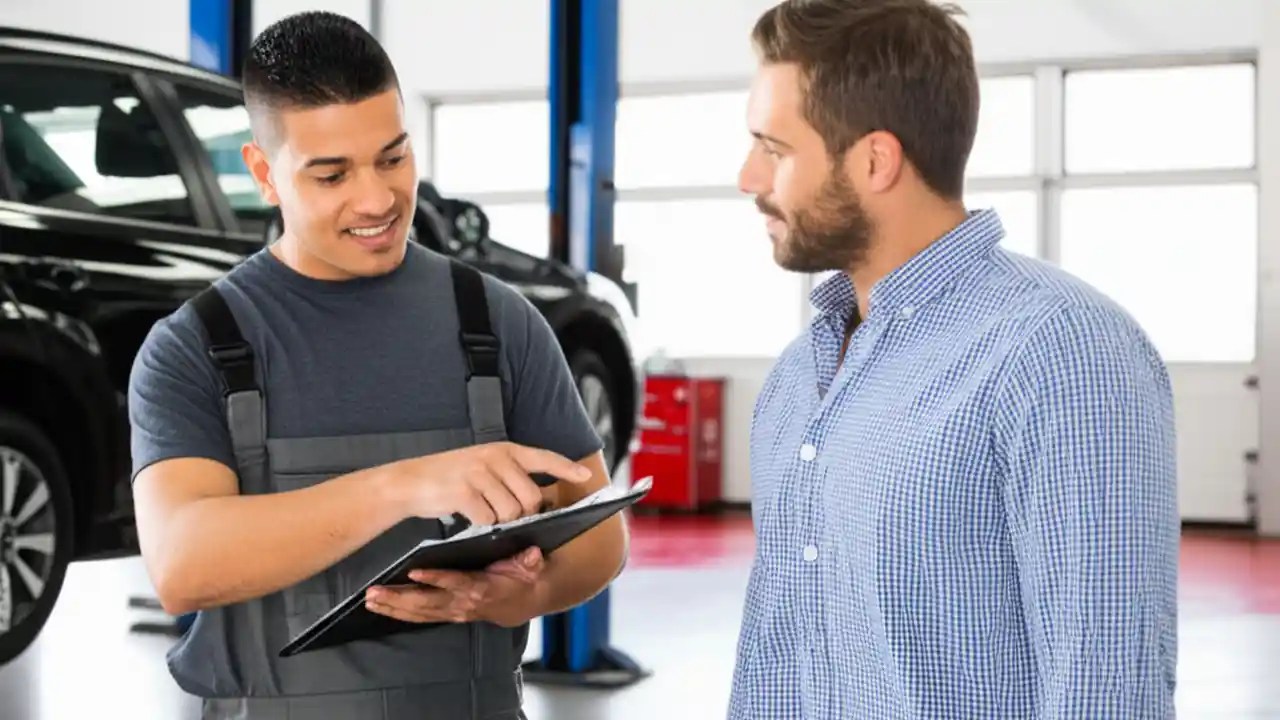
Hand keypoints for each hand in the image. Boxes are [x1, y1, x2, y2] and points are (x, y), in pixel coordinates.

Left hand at [364, 547, 546, 627]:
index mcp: (480, 587)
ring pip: (419, 612)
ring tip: (370, 600)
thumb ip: (530, 561)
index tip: (415, 573)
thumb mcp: (531, 566)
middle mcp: (462, 603)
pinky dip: (399, 613)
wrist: (522, 604)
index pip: (455, 583)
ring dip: (393, 607)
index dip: (436, 579)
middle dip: (400, 598)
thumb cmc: (522, 579)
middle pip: (427, 603)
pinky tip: (381, 607)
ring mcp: (453, 611)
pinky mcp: (446, 615)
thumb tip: (533, 553)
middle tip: (375, 592)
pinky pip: (420, 617)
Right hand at [389, 442, 591, 524]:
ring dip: (499, 520)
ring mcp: (479, 473)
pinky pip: (487, 519)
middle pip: (530, 498)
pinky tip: (467, 514)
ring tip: (480, 510)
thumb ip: (508, 476)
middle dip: (522, 514)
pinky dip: (480, 524)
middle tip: (501, 513)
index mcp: (504, 450)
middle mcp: (495, 458)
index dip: (566, 467)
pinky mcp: (464, 492)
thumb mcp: (482, 465)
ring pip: (511, 513)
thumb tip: (534, 503)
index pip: (543, 458)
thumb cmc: (450, 478)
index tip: (585, 474)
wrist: (410, 481)